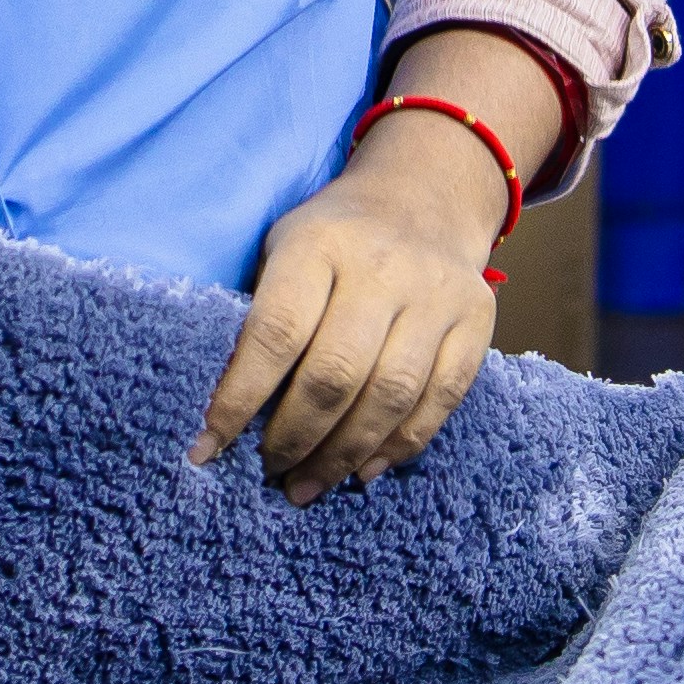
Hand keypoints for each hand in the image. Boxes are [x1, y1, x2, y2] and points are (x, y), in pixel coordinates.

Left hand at [200, 42, 549, 502]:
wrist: (424, 197)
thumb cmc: (332, 240)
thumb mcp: (281, 248)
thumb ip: (259, 315)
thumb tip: (222, 415)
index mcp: (317, 242)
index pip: (275, 332)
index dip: (238, 399)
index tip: (207, 448)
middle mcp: (382, 265)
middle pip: (335, 374)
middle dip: (293, 438)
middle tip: (269, 472)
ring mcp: (436, 293)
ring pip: (390, 396)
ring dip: (342, 456)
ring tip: (306, 486)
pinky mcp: (476, 320)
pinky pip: (439, 399)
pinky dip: (398, 446)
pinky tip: (362, 470)